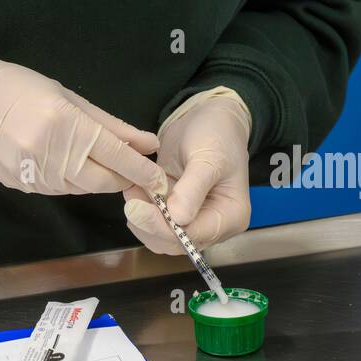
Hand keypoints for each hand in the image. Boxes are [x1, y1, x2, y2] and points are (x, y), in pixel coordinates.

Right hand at [0, 56, 160, 195]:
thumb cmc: (21, 88)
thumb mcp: (69, 97)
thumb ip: (110, 125)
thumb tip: (146, 143)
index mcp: (65, 124)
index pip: (115, 155)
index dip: (141, 170)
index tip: (160, 179)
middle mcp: (49, 154)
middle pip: (101, 181)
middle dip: (122, 179)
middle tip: (135, 173)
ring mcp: (32, 174)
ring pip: (80, 188)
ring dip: (96, 179)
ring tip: (97, 161)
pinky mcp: (20, 186)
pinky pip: (58, 190)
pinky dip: (71, 180)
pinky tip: (67, 163)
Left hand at [123, 91, 250, 253]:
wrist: (209, 117)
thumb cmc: (216, 134)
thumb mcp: (208, 157)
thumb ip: (193, 188)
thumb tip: (178, 218)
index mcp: (230, 217)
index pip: (193, 236)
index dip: (164, 228)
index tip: (137, 209)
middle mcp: (212, 224)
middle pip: (175, 242)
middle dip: (148, 224)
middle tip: (130, 198)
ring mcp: (191, 218)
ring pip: (159, 235)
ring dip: (141, 217)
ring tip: (131, 190)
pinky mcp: (174, 209)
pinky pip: (154, 219)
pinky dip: (141, 208)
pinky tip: (133, 189)